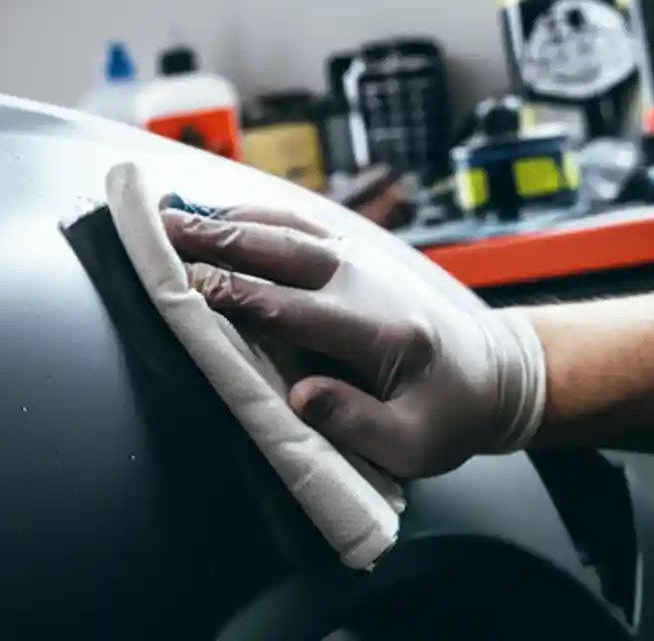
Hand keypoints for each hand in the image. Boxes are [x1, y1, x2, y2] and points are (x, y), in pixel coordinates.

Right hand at [161, 205, 546, 477]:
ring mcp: (362, 261)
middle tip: (160, 226)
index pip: (292, 307)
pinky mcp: (355, 255)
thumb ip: (357, 422)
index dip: (236, 294)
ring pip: (287, 227)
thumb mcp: (414, 443)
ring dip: (228, 217)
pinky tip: (218, 209)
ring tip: (173, 209)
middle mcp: (367, 283)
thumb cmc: (448, 415)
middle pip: (281, 251)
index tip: (186, 283)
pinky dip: (256, 212)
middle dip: (217, 238)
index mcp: (379, 331)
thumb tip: (300, 397)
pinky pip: (300, 223)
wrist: (492, 373)